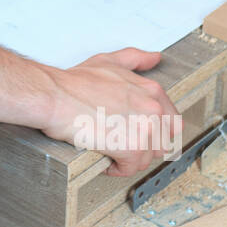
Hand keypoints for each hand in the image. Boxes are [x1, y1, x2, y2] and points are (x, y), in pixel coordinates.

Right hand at [39, 48, 181, 174]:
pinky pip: (131, 168)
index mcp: (151, 91)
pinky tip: (105, 160)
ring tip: (110, 151)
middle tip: (121, 143)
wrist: (55, 96)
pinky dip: (116, 168)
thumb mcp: (108, 62)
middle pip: (161, 143)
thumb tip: (153, 58)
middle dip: (142, 146)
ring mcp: (144, 129)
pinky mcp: (131, 148)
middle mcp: (153, 110)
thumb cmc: (74, 83)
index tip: (137, 133)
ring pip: (146, 158)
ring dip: (128, 159)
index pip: (171, 122)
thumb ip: (135, 59)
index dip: (153, 131)